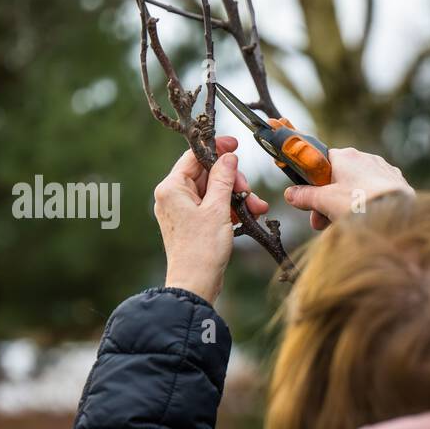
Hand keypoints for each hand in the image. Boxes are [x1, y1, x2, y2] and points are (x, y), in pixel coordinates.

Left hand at [154, 135, 268, 304]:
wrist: (195, 284)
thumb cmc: (202, 249)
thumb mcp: (218, 209)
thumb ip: (223, 179)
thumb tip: (228, 157)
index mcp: (172, 188)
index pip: (194, 156)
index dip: (216, 149)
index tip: (235, 145)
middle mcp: (172, 196)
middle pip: (207, 175)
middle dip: (233, 181)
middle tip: (249, 191)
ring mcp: (181, 210)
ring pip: (213, 192)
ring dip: (236, 197)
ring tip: (257, 208)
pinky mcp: (191, 223)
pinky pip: (212, 207)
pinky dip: (229, 209)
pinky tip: (249, 215)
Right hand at [282, 147, 413, 229]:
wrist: (398, 217)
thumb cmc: (360, 204)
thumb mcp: (325, 202)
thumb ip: (306, 196)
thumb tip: (290, 194)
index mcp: (345, 156)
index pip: (322, 163)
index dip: (313, 184)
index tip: (309, 203)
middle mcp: (366, 158)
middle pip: (340, 179)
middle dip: (327, 201)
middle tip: (321, 223)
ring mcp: (384, 170)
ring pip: (358, 187)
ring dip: (346, 205)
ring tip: (343, 227)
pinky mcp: (398, 184)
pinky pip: (376, 193)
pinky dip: (368, 205)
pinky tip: (367, 221)